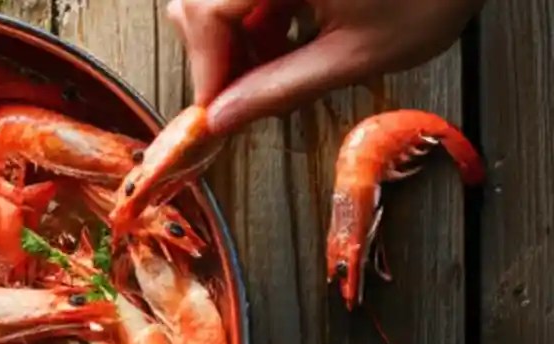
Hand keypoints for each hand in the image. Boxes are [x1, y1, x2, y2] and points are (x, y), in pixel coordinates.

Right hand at [167, 0, 484, 133]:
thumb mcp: (358, 54)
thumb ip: (282, 88)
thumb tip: (226, 118)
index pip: (206, 13)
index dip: (205, 67)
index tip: (217, 109)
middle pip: (200, 0)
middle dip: (216, 52)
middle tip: (242, 93)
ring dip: (235, 34)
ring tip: (273, 65)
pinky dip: (257, 13)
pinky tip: (287, 36)